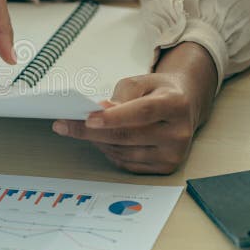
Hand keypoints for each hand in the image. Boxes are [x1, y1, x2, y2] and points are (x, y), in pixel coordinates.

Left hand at [52, 43, 217, 173]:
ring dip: (98, 140)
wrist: (185, 107)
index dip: (114, 116)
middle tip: (64, 125)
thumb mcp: (142, 81)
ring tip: (84, 127)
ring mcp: (173, 154)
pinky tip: (102, 139)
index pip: (143, 112)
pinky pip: (126, 163)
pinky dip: (109, 151)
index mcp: (175, 104)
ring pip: (123, 151)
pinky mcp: (165, 168)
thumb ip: (121, 95)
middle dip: (91, 131)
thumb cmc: (158, 92)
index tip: (88, 117)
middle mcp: (178, 132)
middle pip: (128, 135)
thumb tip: (100, 112)